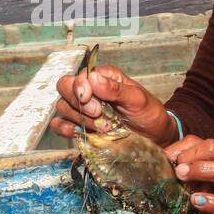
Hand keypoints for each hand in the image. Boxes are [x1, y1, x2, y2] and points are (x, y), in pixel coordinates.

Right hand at [49, 60, 174, 143]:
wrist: (153, 138)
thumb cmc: (148, 113)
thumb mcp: (138, 99)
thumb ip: (116, 89)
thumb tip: (93, 79)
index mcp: (103, 77)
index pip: (79, 76)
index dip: (80, 88)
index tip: (93, 103)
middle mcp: (90, 90)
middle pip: (65, 88)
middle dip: (79, 103)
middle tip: (98, 114)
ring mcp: (83, 109)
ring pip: (62, 107)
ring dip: (79, 119)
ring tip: (102, 128)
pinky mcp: (79, 126)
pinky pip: (59, 124)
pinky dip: (64, 129)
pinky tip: (78, 133)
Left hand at [166, 137, 213, 213]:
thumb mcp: (205, 187)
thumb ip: (188, 178)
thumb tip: (161, 171)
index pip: (201, 143)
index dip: (180, 148)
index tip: (165, 160)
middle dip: (192, 155)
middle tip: (176, 169)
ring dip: (203, 171)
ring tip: (183, 177)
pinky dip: (213, 202)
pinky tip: (196, 201)